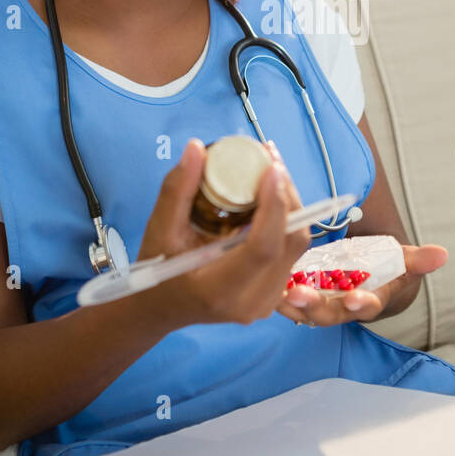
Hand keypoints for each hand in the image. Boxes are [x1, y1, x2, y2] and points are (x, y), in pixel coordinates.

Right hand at [138, 138, 311, 326]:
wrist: (162, 307)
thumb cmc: (157, 269)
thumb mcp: (160, 229)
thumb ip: (178, 189)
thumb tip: (197, 148)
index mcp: (220, 290)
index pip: (263, 247)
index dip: (274, 205)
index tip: (271, 168)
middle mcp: (252, 301)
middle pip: (290, 242)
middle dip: (286, 195)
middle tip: (270, 159)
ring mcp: (268, 301)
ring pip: (297, 243)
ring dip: (290, 203)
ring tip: (271, 169)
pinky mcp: (275, 292)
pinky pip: (292, 248)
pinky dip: (286, 217)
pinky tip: (271, 194)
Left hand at [276, 243, 447, 326]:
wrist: (364, 280)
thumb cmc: (384, 270)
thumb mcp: (401, 262)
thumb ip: (417, 260)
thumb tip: (443, 254)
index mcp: (368, 299)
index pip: (366, 306)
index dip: (361, 304)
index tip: (355, 297)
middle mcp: (342, 307)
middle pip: (328, 313)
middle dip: (314, 305)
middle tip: (298, 294)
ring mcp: (319, 303)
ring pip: (303, 310)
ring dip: (289, 303)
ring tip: (276, 292)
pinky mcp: (300, 295)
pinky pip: (286, 300)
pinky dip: (275, 295)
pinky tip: (263, 285)